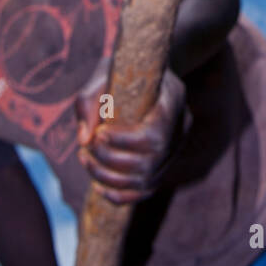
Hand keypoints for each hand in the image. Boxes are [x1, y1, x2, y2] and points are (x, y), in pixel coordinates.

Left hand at [74, 66, 187, 205]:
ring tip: (85, 160)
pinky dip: (121, 195)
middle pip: (152, 159)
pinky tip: (97, 186)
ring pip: (148, 179)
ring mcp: (176, 148)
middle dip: (112, 160)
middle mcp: (181, 125)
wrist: (144, 73)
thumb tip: (84, 140)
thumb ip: (89, 101)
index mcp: (174, 96)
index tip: (99, 133)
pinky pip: (146, 190)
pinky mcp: (165, 164)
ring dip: (110, 178)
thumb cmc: (122, 70)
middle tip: (84, 150)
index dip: (126, 141)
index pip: (157, 131)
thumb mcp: (103, 73)